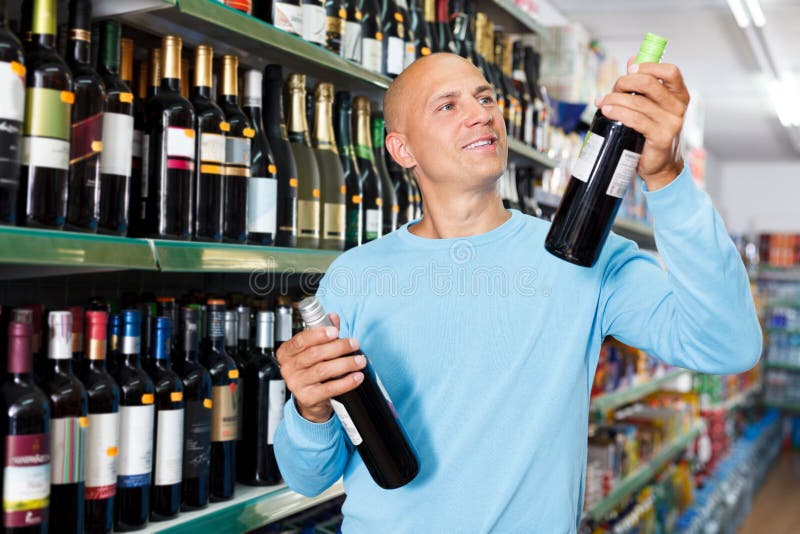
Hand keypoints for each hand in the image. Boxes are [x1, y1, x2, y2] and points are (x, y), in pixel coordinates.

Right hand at [276, 312, 365, 422]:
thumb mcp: (316, 349)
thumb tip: (333, 317)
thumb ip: (325, 332)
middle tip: (354, 344)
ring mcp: (296, 384)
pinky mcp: (307, 398)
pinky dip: (346, 382)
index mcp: (287, 352)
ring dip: (345, 364)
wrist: (310, 398)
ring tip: (360, 360)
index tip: (335, 331)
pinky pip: (329, 389)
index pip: (301, 340)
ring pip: (323, 370)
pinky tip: (356, 376)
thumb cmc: (312, 369)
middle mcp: (289, 368)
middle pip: (314, 354)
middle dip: (338, 347)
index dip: (318, 334)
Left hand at [594, 58, 689, 190]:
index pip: (670, 71)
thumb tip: (633, 59)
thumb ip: (644, 85)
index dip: (649, 66)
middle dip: (625, 82)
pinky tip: (607, 111)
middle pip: (649, 84)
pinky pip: (635, 119)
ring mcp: (671, 122)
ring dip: (615, 99)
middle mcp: (678, 107)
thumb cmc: (652, 133)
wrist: (659, 165)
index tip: (630, 69)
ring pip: (638, 102)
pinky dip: (618, 112)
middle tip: (611, 90)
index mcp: (679, 95)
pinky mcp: (660, 137)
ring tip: (601, 102)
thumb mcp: (651, 107)